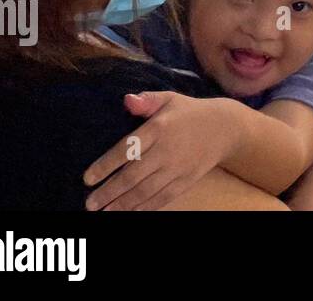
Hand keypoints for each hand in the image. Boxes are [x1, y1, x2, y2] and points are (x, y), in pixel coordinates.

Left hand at [84, 92, 235, 210]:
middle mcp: (167, 150)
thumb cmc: (189, 112)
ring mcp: (178, 168)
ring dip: (123, 204)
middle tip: (90, 203)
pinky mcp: (186, 180)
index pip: (128, 148)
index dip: (106, 165)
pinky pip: (163, 198)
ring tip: (104, 212)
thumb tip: (126, 99)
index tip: (88, 178)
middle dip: (109, 191)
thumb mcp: (169, 99)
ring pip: (146, 190)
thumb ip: (147, 100)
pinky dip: (145, 207)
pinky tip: (130, 212)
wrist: (224, 127)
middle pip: (133, 175)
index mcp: (160, 128)